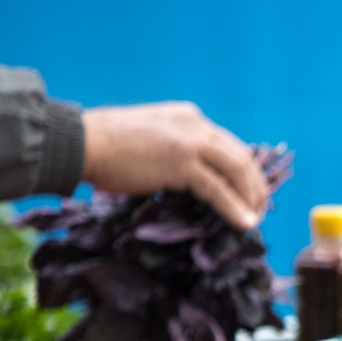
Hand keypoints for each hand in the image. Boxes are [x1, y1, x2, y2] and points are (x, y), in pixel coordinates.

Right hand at [80, 102, 268, 230]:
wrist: (81, 142)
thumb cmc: (107, 146)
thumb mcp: (151, 140)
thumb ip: (175, 151)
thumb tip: (191, 178)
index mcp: (189, 118)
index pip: (228, 144)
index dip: (244, 169)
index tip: (250, 189)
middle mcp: (195, 124)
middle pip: (240, 156)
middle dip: (254, 184)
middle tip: (260, 207)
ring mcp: (190, 142)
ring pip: (236, 170)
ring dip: (251, 197)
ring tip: (256, 218)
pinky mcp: (181, 163)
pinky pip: (218, 188)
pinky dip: (235, 207)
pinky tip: (244, 222)